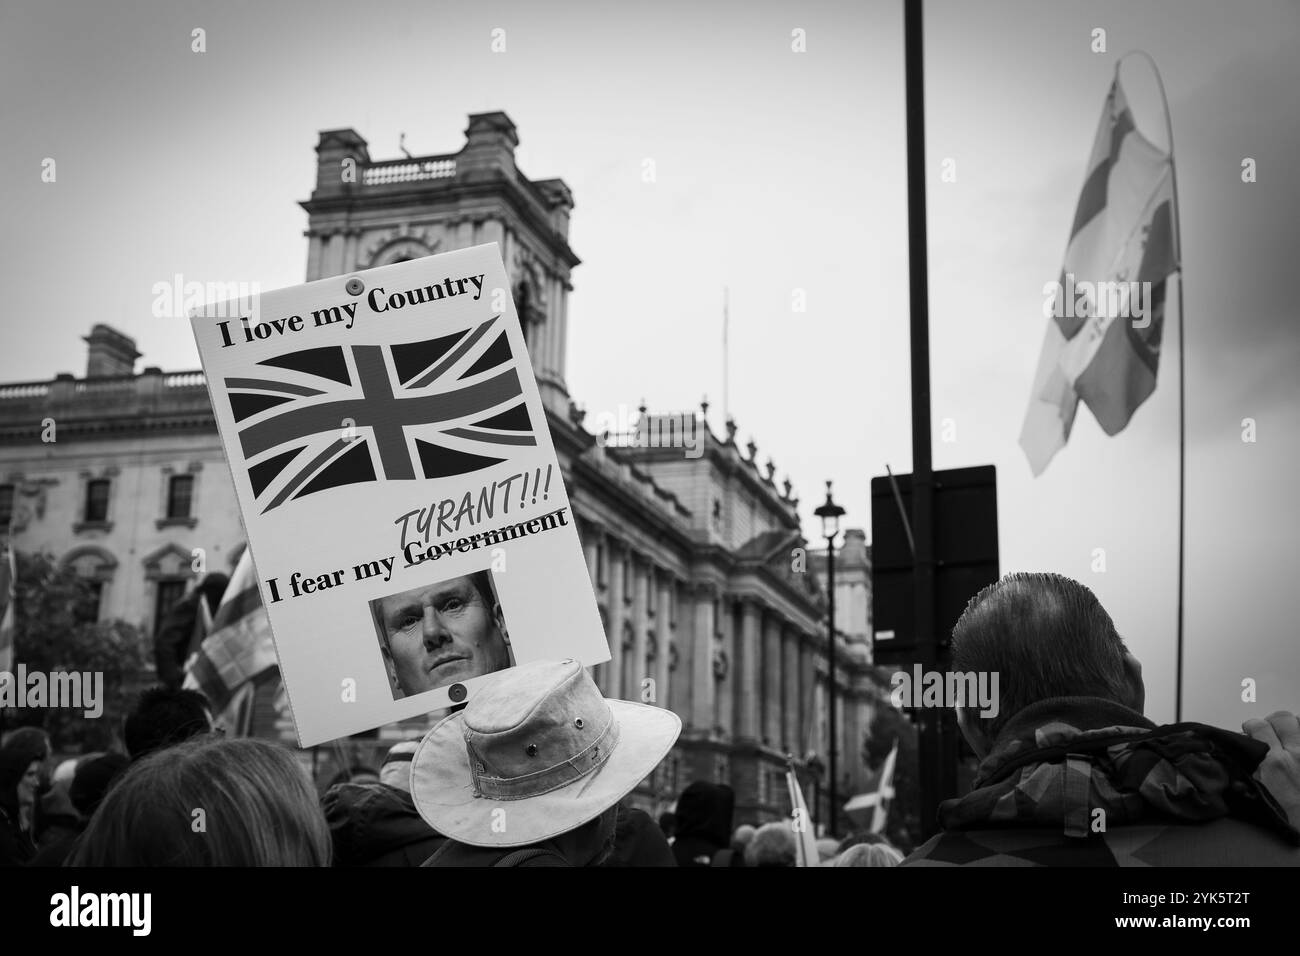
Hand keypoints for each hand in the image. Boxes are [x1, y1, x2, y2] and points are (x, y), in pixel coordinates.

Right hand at [1243, 711, 1299, 829]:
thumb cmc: (1290, 820)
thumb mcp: (1258, 797)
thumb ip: (1247, 776)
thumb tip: (1238, 762)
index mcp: (1273, 764)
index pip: (1258, 726)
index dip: (1252, 725)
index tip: (1250, 729)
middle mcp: (1295, 755)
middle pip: (1283, 718)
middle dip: (1274, 721)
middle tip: (1271, 729)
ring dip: (1294, 727)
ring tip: (1291, 736)